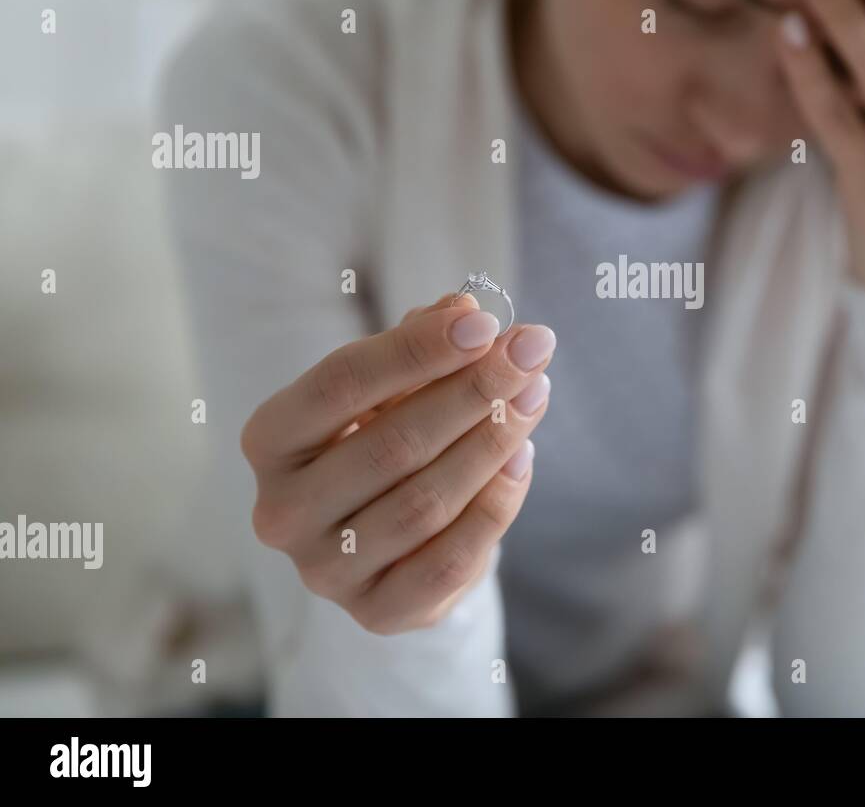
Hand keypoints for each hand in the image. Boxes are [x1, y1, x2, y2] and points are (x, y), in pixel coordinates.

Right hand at [241, 292, 554, 634]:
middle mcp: (282, 511)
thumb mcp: (392, 387)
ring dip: (493, 442)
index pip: (339, 385)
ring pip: (427, 502)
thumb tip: (463, 309)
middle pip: (392, 445)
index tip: (483, 323)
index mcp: (270, 441)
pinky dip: (495, 503)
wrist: (389, 540)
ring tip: (535, 395)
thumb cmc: (383, 440)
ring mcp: (326, 572)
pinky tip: (523, 457)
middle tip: (531, 352)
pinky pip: (450, 558)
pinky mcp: (377, 613)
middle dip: (473, 392)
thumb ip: (421, 345)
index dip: (416, 350)